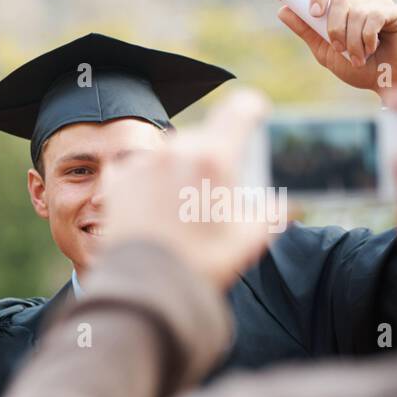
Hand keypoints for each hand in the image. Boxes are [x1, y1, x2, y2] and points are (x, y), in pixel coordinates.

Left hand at [102, 89, 271, 289]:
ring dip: (178, 167)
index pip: (239, 109)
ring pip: (170, 151)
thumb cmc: (199, 264)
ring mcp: (142, 163)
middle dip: (212, 155)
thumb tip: (280, 204)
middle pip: (203, 135)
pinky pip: (139, 167)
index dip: (251, 110)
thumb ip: (270, 212)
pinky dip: (148, 179)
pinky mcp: (117, 178)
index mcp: (213, 158)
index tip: (254, 115)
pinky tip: (153, 206)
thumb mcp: (249, 240)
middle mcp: (175, 151)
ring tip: (180, 205)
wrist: (143, 288)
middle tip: (211, 189)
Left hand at [278, 0, 396, 96]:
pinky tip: (372, 49)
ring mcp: (379, 5)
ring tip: (358, 58)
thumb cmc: (356, 68)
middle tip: (339, 49)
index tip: (314, 12)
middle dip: (334, 29)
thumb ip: (307, 31)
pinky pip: (375, 16)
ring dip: (352, 41)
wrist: (385, 83)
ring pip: (356, 11)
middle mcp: (361, 2)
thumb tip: (283, 10)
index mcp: (342, 9)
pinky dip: (368, 38)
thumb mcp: (325, 51)